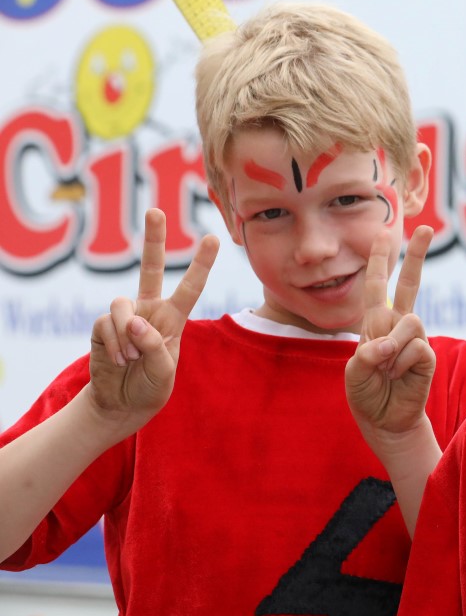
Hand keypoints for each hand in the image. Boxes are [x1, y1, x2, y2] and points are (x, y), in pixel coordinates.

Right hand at [86, 209, 218, 434]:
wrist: (120, 404)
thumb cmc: (150, 388)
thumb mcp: (163, 372)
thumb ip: (153, 345)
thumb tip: (134, 319)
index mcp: (173, 319)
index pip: (190, 287)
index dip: (201, 263)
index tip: (214, 237)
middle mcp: (149, 310)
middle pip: (150, 268)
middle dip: (152, 239)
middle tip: (155, 210)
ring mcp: (124, 315)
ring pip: (121, 303)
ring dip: (125, 334)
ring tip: (131, 359)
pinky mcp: (101, 325)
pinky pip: (106, 324)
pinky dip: (113, 344)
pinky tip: (118, 360)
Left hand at [346, 226, 436, 438]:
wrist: (384, 421)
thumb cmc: (366, 394)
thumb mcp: (354, 372)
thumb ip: (368, 353)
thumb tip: (392, 344)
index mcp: (375, 323)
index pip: (377, 286)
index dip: (381, 260)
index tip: (382, 232)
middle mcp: (397, 325)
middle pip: (409, 284)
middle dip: (416, 255)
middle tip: (427, 229)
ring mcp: (414, 339)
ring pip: (409, 321)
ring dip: (392, 347)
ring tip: (386, 369)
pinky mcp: (426, 355)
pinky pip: (415, 347)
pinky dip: (401, 364)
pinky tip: (398, 377)